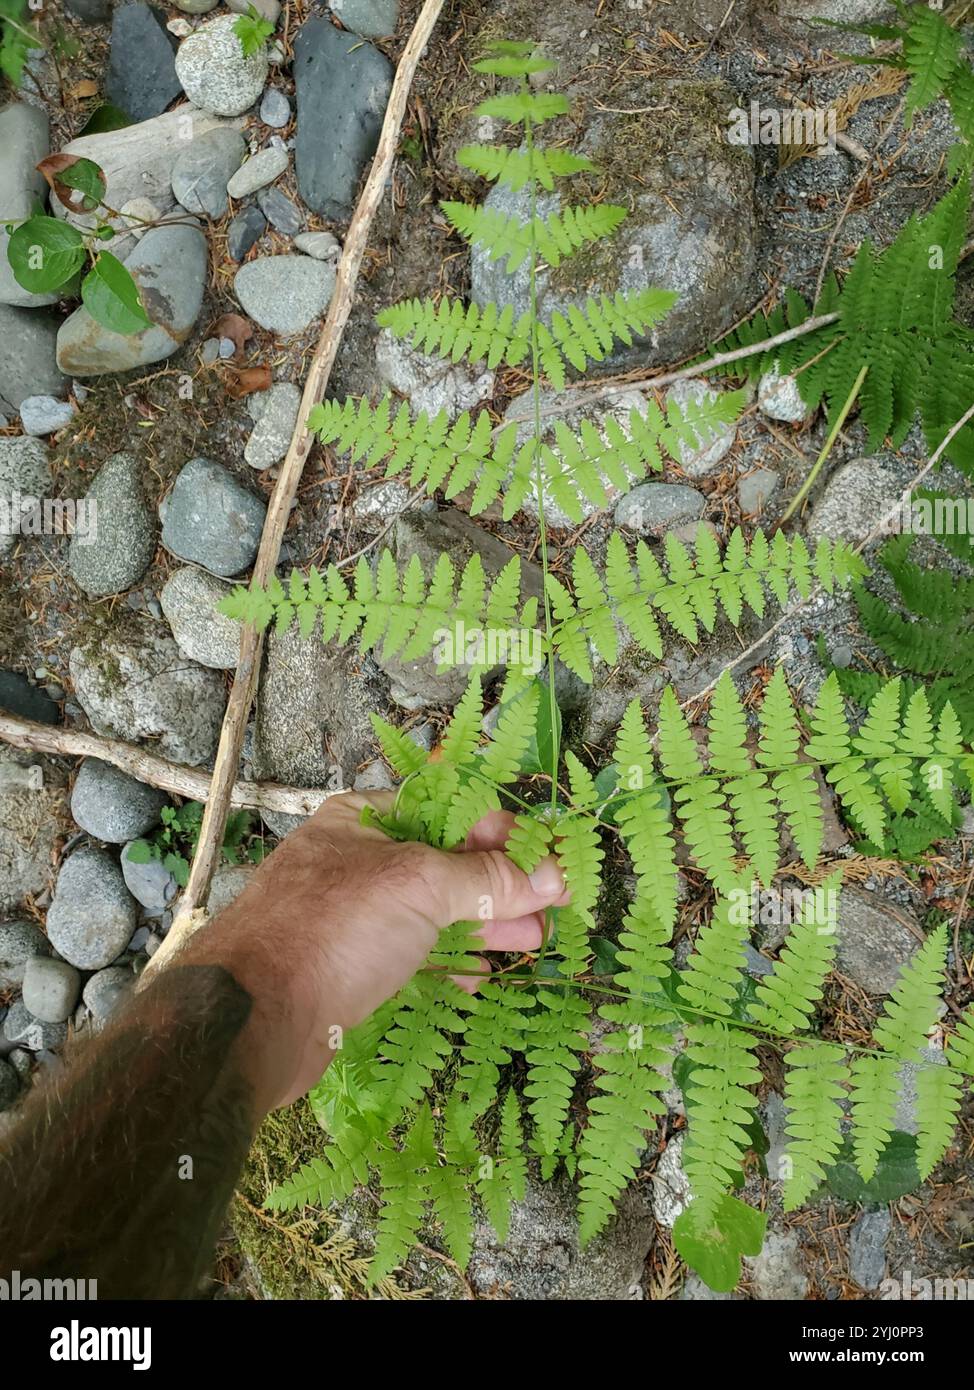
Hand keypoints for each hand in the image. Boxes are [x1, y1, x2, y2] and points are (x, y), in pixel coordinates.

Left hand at [186, 791, 569, 1112]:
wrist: (255, 1019)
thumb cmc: (333, 929)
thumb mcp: (420, 886)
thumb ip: (488, 878)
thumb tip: (550, 874)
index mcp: (362, 821)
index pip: (446, 811)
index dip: (500, 833)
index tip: (546, 857)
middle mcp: (355, 861)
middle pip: (443, 864)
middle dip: (500, 884)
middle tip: (552, 904)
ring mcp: (349, 916)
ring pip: (429, 913)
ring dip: (482, 925)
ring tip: (533, 941)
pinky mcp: (348, 967)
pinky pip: (409, 954)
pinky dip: (446, 961)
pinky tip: (479, 978)